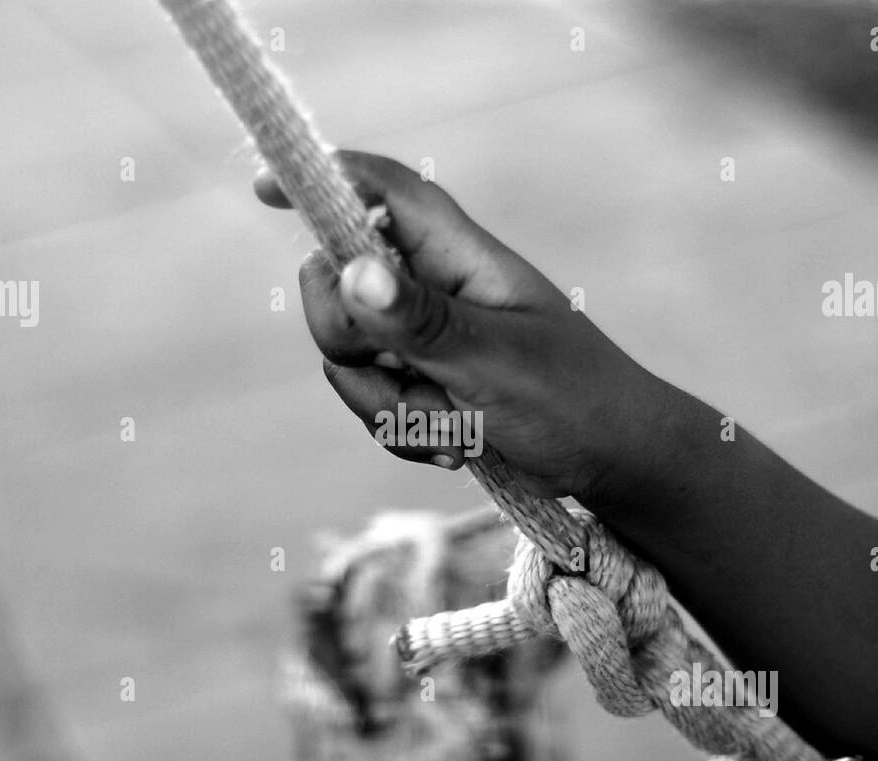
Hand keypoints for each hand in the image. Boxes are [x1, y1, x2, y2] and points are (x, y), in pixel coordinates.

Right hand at [254, 151, 653, 501]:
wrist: (613, 465)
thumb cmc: (576, 400)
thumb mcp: (499, 362)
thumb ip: (423, 322)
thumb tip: (352, 273)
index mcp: (460, 259)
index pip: (386, 194)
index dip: (328, 179)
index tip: (264, 188)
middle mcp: (434, 291)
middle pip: (339, 288)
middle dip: (355, 345)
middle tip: (402, 374)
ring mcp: (426, 341)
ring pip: (350, 360)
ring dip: (391, 406)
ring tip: (456, 426)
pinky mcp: (424, 386)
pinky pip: (373, 404)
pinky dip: (405, 433)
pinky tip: (457, 447)